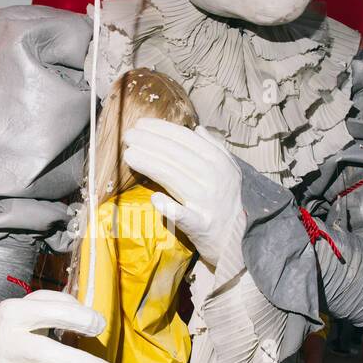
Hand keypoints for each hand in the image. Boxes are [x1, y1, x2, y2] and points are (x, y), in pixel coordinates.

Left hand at [122, 119, 242, 268]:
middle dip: (150, 142)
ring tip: (129, 154)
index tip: (141, 124)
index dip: (162, 130)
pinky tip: (154, 198)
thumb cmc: (226, 200)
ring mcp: (207, 203)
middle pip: (176, 156)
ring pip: (174, 178)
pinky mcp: (200, 225)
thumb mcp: (229, 171)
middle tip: (128, 135)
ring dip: (150, 164)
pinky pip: (183, 215)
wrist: (234, 237)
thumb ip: (216, 148)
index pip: (187, 140)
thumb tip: (198, 129)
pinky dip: (169, 207)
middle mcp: (214, 179)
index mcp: (219, 163)